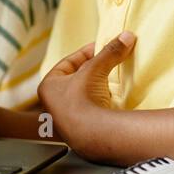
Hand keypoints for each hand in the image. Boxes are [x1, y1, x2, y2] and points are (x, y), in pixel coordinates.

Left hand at [37, 32, 134, 156]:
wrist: (92, 136)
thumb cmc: (82, 100)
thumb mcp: (95, 69)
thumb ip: (110, 52)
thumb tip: (126, 36)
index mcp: (47, 87)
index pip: (67, 62)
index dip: (86, 53)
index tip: (102, 47)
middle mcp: (52, 104)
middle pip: (76, 79)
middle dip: (93, 71)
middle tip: (108, 63)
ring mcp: (65, 120)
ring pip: (84, 96)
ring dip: (98, 88)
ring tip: (112, 82)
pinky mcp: (80, 131)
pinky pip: (91, 111)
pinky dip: (101, 104)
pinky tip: (112, 102)